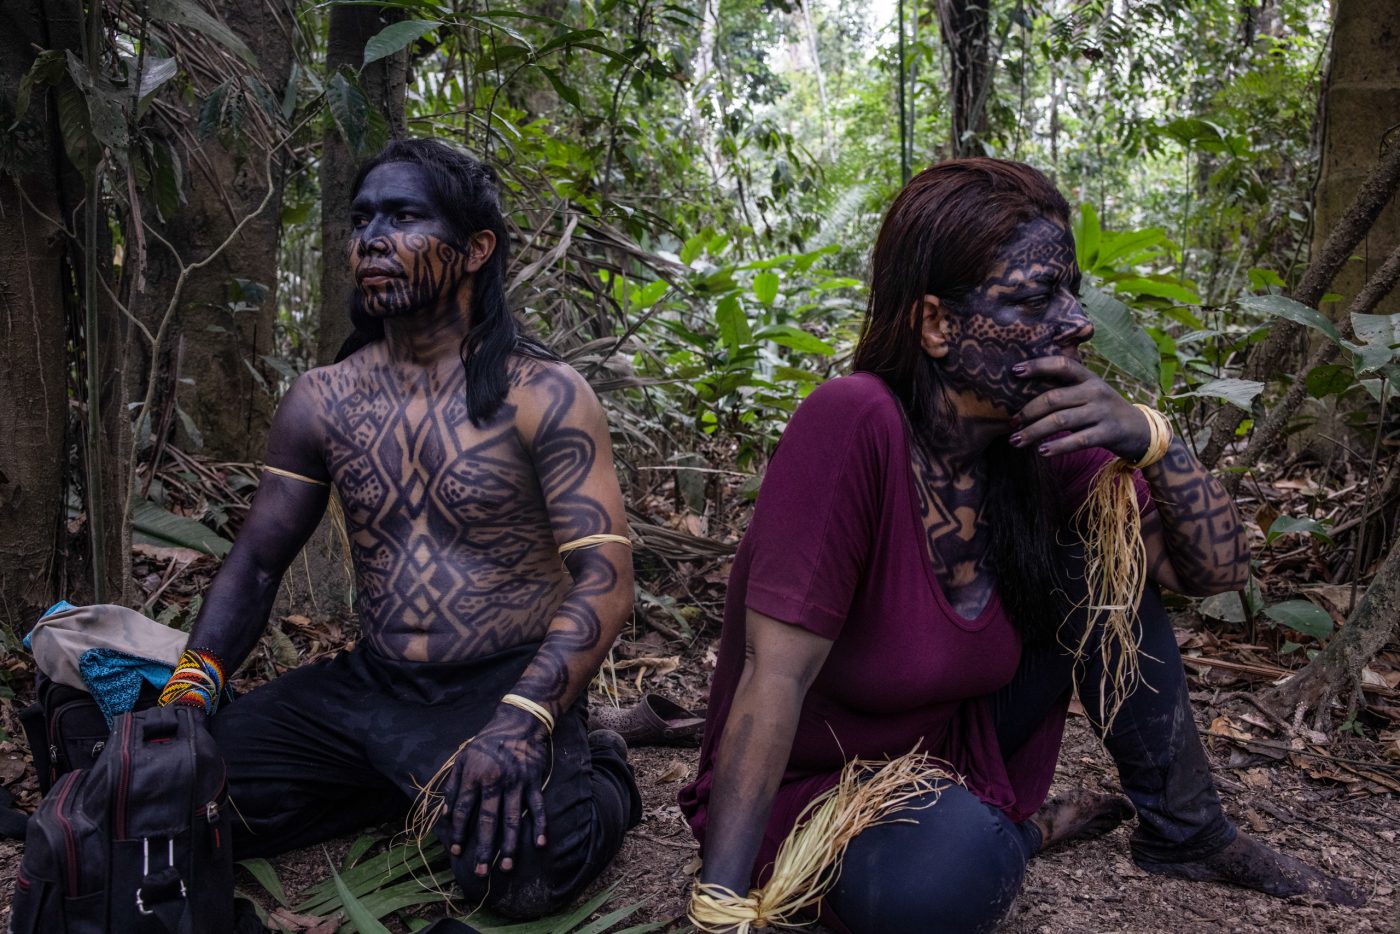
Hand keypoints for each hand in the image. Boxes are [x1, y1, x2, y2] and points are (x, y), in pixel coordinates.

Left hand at [442, 704, 549, 874]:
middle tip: (481, 871)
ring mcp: (516, 783)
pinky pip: (537, 807)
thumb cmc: (488, 741)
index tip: (455, 850)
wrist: (520, 721)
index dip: (458, 831)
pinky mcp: (533, 782)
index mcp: (474, 775)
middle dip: (484, 848)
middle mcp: (494, 781)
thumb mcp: (464, 757)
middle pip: (488, 820)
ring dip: (510, 845)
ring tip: (507, 867)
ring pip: (512, 819)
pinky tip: (539, 844)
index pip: (463, 809)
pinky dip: (539, 825)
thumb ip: (454, 785)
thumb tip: (445, 813)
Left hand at [1008, 356, 1150, 460]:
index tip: (1014, 371)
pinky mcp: (1108, 433)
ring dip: (1034, 432)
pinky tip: (1042, 451)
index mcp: (1088, 378)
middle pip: (1054, 398)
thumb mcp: (1088, 393)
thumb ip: (1064, 390)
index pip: (1062, 365)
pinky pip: (1078, 441)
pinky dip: (1058, 446)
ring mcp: (1102, 412)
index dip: (1038, 365)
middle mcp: (1096, 391)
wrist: (1141, 431)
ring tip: (1016, 441)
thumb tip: (1023, 393)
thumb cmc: (1103, 411)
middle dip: (1028, 412)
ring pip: (1061, 421)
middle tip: (1011, 423)